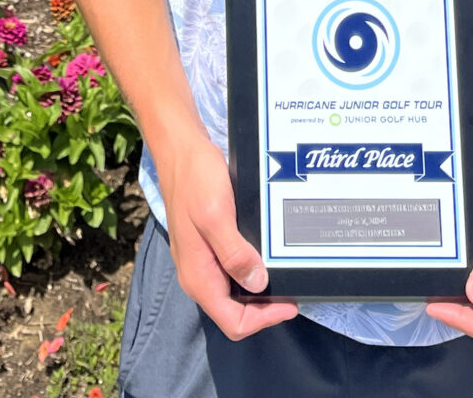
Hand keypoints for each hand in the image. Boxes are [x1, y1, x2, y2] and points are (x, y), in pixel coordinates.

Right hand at [154, 130, 298, 339]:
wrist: (180, 150)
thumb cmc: (195, 179)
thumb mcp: (216, 215)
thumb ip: (234, 253)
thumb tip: (257, 284)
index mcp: (198, 276)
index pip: (232, 322)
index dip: (264, 319)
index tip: (290, 303)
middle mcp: (198, 276)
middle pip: (234, 312)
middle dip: (264, 308)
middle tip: (292, 289)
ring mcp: (202, 262)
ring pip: (234, 293)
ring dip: (260, 290)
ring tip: (284, 273)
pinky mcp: (208, 246)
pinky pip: (232, 271)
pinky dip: (251, 270)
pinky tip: (267, 255)